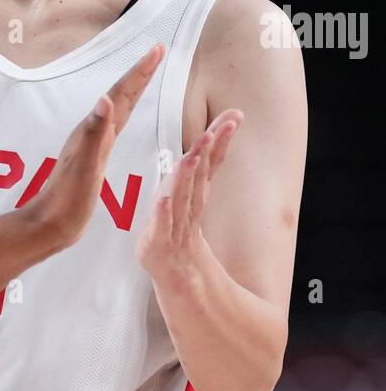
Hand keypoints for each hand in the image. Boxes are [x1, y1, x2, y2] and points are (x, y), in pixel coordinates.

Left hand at [24, 44, 164, 252]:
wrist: (49, 224)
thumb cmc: (67, 199)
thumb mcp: (85, 165)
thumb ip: (94, 132)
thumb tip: (104, 99)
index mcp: (94, 132)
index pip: (122, 94)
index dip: (140, 72)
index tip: (157, 48)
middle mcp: (93, 133)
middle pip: (121, 96)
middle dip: (140, 73)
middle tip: (157, 51)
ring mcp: (93, 145)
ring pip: (118, 109)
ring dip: (133, 90)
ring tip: (145, 75)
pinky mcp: (94, 159)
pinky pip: (114, 128)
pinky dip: (124, 115)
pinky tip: (122, 118)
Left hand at [136, 110, 242, 277]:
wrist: (177, 272)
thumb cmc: (179, 229)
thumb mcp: (191, 195)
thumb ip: (201, 167)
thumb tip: (211, 135)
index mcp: (196, 193)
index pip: (210, 162)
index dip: (220, 140)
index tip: (233, 117)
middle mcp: (189, 206)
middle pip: (198, 176)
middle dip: (204, 153)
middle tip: (211, 132)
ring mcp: (173, 225)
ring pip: (180, 198)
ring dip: (184, 177)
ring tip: (190, 158)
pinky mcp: (157, 242)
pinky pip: (160, 226)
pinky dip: (162, 213)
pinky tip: (163, 200)